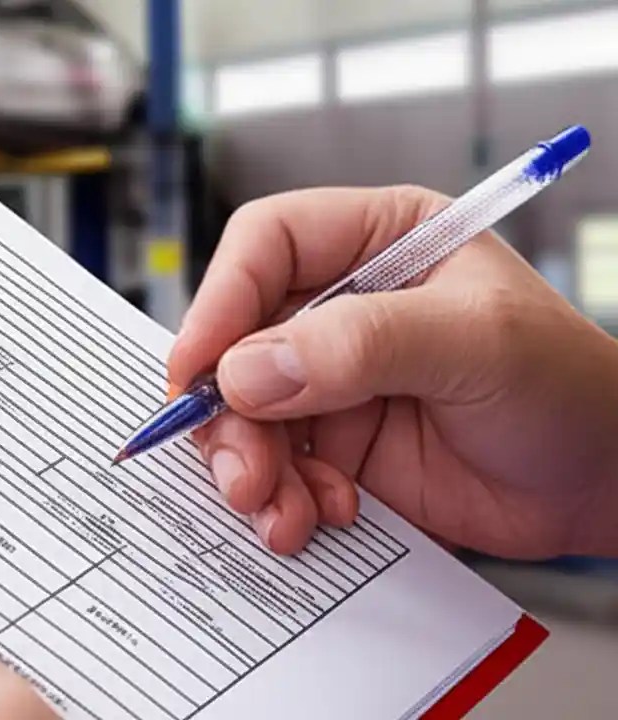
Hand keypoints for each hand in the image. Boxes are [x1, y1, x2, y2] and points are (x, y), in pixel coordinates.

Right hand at [170, 185, 617, 559]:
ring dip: (249, 467)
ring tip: (281, 511)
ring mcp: (330, 380)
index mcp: (376, 242)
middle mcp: (339, 307)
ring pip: (242, 413)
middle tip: (243, 471)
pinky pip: (272, 467)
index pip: (266, 245)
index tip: (197, 370)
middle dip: (228, 413)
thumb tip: (244, 372)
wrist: (603, 485)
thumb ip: (359, 347)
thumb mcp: (473, 345)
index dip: (221, 300)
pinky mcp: (332, 445)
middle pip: (236, 340)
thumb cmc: (568, 387)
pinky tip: (321, 518)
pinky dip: (281, 499)